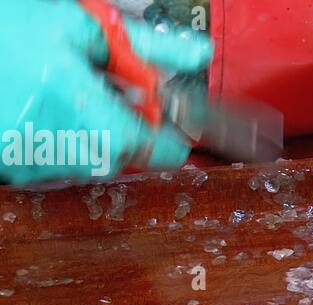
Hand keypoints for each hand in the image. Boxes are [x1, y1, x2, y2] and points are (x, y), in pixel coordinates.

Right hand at [0, 0, 212, 185]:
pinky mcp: (17, 173)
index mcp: (106, 130)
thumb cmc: (6, 33)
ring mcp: (45, 172)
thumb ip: (150, 49)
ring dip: (87, 124)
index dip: (166, 123)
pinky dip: (55, 133)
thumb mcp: (84, 28)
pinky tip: (34, 104)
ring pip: (93, 153)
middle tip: (92, 79)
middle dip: (123, 117)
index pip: (169, 152)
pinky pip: (57, 156)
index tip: (150, 100)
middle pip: (131, 151)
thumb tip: (198, 54)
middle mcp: (80, 161)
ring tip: (55, 87)